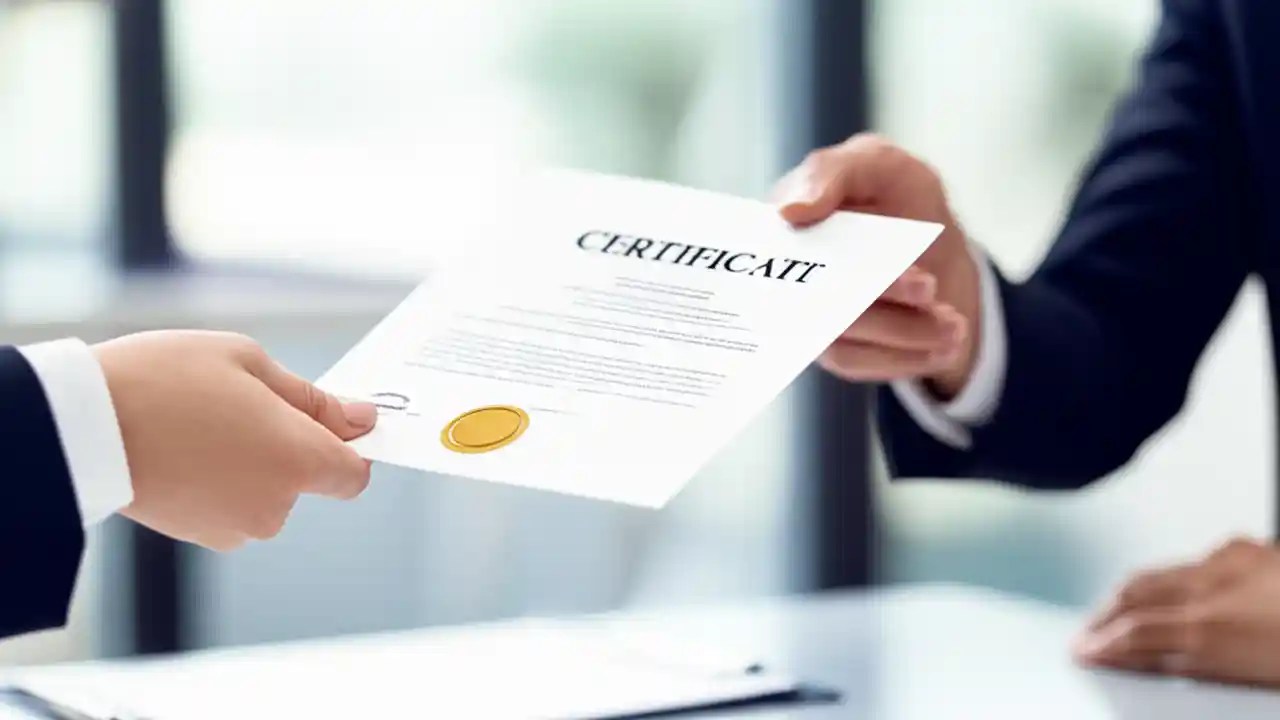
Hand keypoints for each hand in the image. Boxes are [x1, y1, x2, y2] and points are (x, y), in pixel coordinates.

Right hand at [93, 330, 376, 550]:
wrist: (81, 426)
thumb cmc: (165, 381)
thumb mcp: (248, 363)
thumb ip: (312, 400)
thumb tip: (360, 420)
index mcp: (297, 460)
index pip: (354, 474)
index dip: (349, 447)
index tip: (332, 421)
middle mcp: (275, 505)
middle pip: (306, 479)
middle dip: (288, 445)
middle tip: (242, 404)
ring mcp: (236, 527)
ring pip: (267, 491)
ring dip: (251, 463)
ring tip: (203, 424)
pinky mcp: (201, 536)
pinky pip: (232, 504)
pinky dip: (221, 481)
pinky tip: (186, 449)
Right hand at [774, 134, 981, 396]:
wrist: (932, 246)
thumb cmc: (896, 193)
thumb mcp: (881, 165)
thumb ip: (832, 172)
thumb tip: (789, 211)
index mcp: (780, 225)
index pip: (771, 247)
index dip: (800, 258)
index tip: (843, 255)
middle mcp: (785, 276)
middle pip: (813, 297)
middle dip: (877, 295)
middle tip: (928, 286)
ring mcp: (807, 317)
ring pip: (840, 339)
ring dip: (904, 334)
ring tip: (955, 323)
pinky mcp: (834, 349)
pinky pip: (859, 364)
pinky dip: (907, 357)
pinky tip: (945, 345)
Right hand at [1074, 538, 1279, 685]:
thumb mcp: (1245, 672)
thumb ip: (1197, 662)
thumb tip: (1156, 660)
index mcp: (1207, 628)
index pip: (1134, 634)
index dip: (1102, 644)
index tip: (1084, 651)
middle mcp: (1210, 588)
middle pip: (1135, 595)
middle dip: (1103, 615)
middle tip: (1087, 630)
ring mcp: (1226, 562)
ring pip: (1159, 571)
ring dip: (1130, 591)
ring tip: (1115, 605)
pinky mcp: (1246, 548)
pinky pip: (1196, 556)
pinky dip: (1175, 572)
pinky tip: (1174, 579)